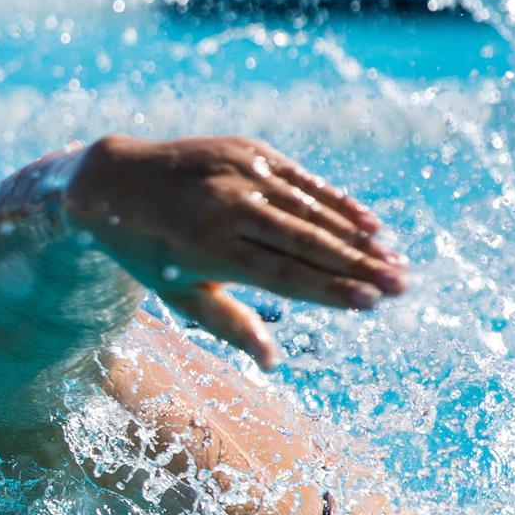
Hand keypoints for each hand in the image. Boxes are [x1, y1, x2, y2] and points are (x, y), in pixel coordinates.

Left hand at [66, 134, 405, 369]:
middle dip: (358, 265)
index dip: (329, 290)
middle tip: (402, 285)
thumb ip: (229, 325)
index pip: (283, 274)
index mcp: (209, 249)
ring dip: (357, 235)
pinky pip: (302, 179)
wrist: (113, 181)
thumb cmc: (148, 250)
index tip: (370, 304)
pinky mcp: (248, 151)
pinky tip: (369, 223)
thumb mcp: (178, 294)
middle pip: (305, 241)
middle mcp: (227, 208)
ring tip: (394, 260)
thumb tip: (273, 363)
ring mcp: (239, 174)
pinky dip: (337, 201)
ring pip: (310, 209)